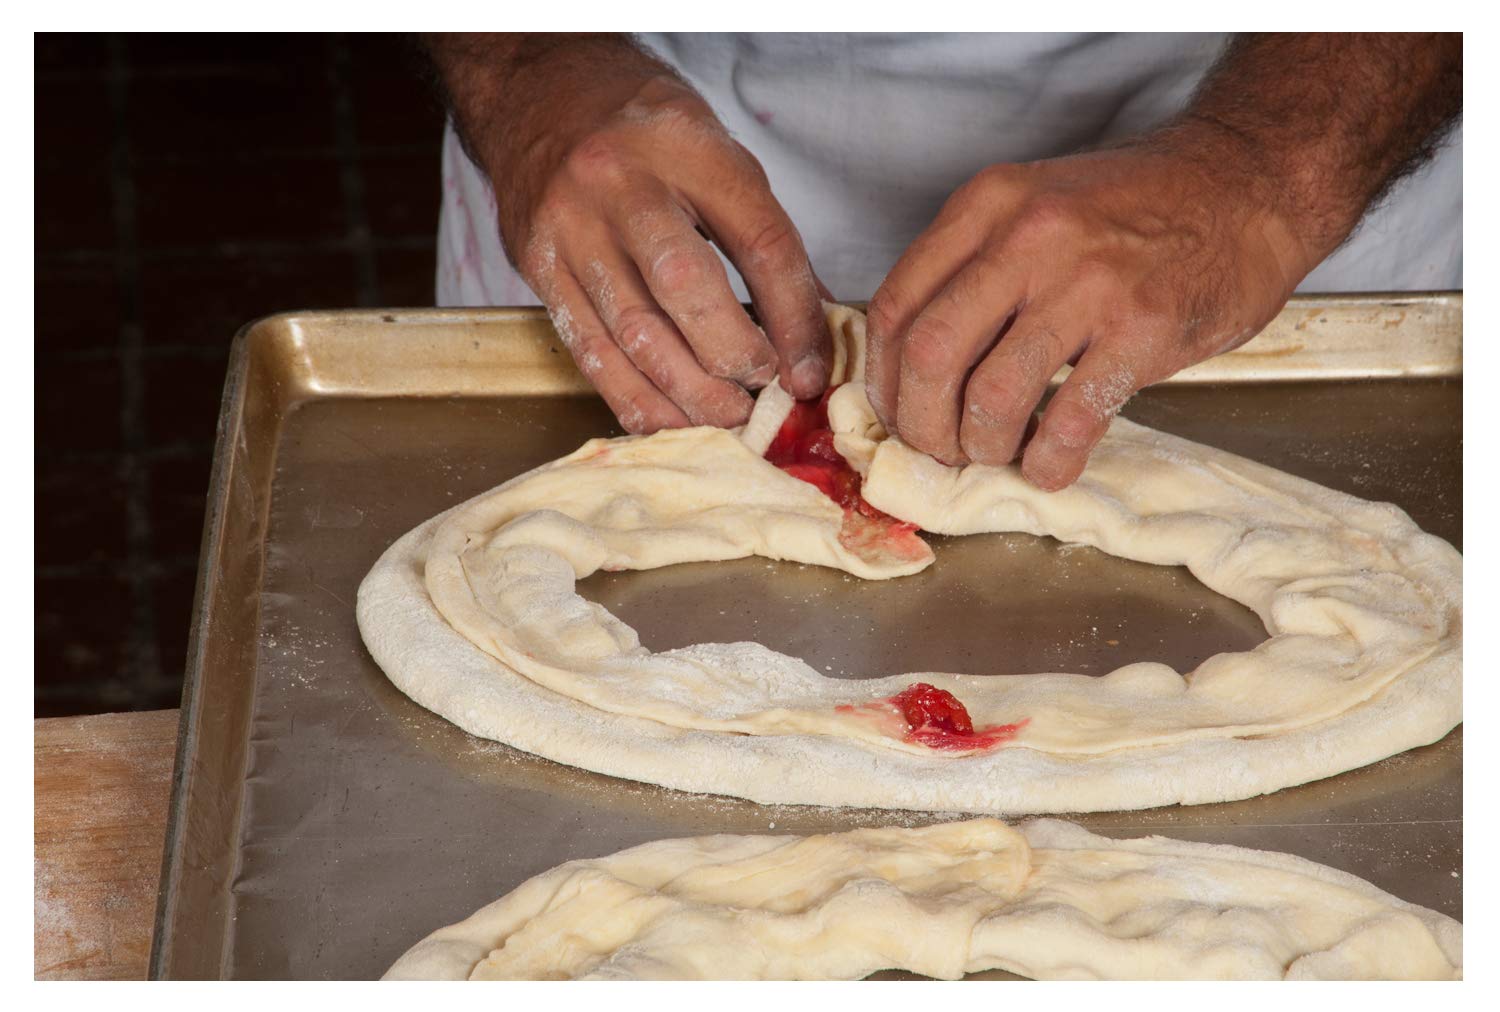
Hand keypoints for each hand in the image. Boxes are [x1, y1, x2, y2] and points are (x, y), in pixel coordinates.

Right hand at [436, 37, 829, 432]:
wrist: (540, 96)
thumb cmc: (641, 131)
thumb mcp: (716, 154)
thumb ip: (762, 237)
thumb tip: (808, 332)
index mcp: (686, 147)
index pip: (759, 241)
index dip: (794, 318)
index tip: (808, 370)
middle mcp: (621, 184)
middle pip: (688, 286)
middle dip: (734, 357)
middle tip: (765, 394)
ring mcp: (571, 228)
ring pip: (634, 332)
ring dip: (689, 392)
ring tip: (727, 418)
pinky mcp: (538, 268)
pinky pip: (590, 351)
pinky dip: (635, 398)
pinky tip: (669, 417)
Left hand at [865, 129, 1314, 490]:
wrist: (1246, 184)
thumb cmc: (1136, 206)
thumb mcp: (1034, 205)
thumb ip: (973, 268)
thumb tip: (916, 364)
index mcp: (988, 206)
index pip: (895, 307)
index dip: (884, 380)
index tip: (897, 414)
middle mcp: (1028, 238)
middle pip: (929, 356)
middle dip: (922, 425)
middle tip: (938, 452)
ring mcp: (1087, 283)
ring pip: (993, 395)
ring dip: (983, 447)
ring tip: (996, 455)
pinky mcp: (1142, 329)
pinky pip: (1071, 419)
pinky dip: (1048, 460)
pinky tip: (1049, 465)